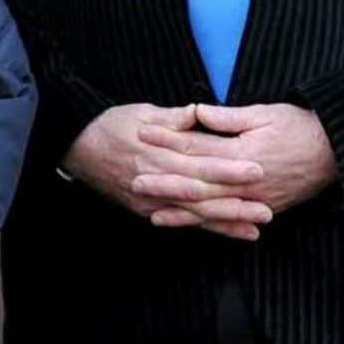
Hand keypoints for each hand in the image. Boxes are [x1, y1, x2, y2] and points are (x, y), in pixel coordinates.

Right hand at [67, 103, 270, 241]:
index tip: (256, 168)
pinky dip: (207, 228)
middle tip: (266, 208)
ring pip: (193, 213)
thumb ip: (173, 118)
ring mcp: (149, 200)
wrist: (77, 147)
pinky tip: (232, 232)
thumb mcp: (141, 112)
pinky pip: (181, 222)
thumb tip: (198, 111)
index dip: (228, 168)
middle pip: (201, 194)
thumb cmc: (110, 125)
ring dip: (225, 221)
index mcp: (157, 153)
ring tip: (256, 226)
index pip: (199, 162)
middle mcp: (155, 180)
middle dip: (234, 202)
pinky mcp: (146, 210)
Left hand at [140, 103, 337, 214]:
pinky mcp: (265, 210)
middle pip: (199, 184)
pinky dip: (210, 225)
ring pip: (213, 209)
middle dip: (166, 183)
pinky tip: (192, 228)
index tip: (142, 133)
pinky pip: (232, 220)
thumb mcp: (264, 113)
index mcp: (244, 154)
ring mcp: (257, 200)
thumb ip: (228, 117)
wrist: (340, 153)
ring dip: (183, 212)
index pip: (198, 146)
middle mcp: (248, 182)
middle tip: (135, 180)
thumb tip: (196, 111)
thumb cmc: (301, 127)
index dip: (168, 139)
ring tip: (153, 214)